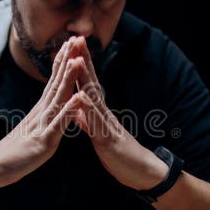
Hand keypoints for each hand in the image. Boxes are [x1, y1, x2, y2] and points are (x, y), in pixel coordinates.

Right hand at [0, 38, 88, 187]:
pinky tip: (80, 97)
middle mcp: (41, 114)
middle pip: (56, 83)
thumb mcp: (31, 132)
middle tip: (74, 39)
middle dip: (66, 61)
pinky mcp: (44, 140)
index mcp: (40, 112)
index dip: (61, 63)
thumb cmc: (13, 153)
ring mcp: (42, 126)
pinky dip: (70, 109)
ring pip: (58, 98)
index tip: (69, 44)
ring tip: (78, 60)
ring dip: (69, 78)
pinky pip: (59, 122)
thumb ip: (41, 120)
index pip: (52, 82)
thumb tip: (48, 110)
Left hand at [67, 37, 168, 189]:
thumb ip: (87, 119)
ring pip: (94, 97)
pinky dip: (89, 110)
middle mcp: (104, 112)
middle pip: (91, 81)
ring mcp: (107, 123)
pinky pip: (97, 123)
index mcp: (98, 111)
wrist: (140, 171)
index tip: (69, 44)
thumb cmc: (118, 152)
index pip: (86, 82)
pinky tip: (82, 97)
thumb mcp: (97, 133)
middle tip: (75, 38)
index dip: (77, 63)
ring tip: (76, 59)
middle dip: (82, 60)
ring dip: (85, 78)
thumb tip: (75, 108)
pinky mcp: (108, 139)